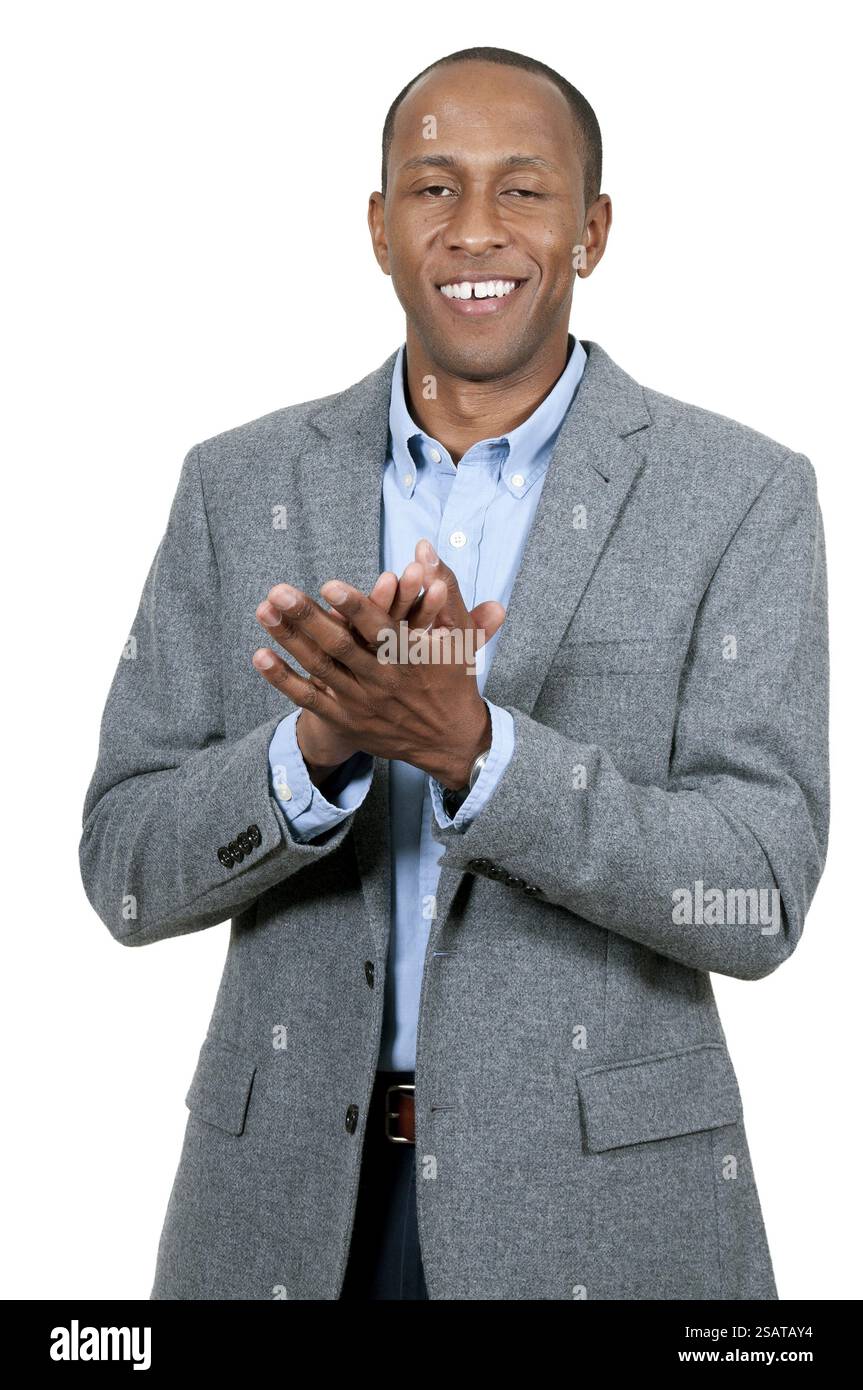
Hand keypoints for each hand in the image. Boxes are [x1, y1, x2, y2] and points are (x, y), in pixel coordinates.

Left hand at [253, 546, 505, 787]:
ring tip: (264, 611)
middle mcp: (383, 680)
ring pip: (320, 668)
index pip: (379, 628)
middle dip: (307, 618)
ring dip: (289, 640)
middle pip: (340, 646)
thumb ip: (444, 588)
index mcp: (411, 656)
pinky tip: (260, 656)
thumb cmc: (454, 678)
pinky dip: (283, 679)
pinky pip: (309, 699)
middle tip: (279, 592)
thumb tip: (423, 547)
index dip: (354, 607)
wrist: (448, 741)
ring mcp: (361, 702)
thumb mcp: (459, 633)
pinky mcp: (346, 719)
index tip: (329, 586)